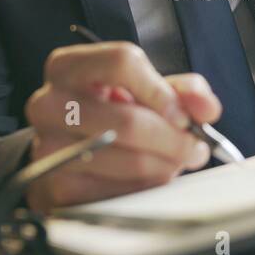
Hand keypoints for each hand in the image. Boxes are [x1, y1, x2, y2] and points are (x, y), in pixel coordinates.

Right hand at [23, 41, 220, 210]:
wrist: (67, 151)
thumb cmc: (110, 112)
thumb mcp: (143, 90)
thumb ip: (182, 91)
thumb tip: (206, 109)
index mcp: (66, 67)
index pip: (121, 62)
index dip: (162, 91)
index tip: (183, 115)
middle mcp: (47, 104)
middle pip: (128, 121)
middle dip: (174, 138)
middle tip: (193, 146)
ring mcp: (48, 148)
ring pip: (130, 160)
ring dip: (166, 165)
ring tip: (173, 161)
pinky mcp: (57, 188)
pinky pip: (121, 192)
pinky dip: (147, 187)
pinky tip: (148, 177)